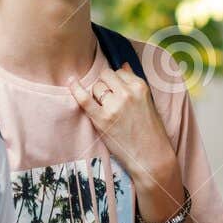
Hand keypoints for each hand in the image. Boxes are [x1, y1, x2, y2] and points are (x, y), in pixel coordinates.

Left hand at [68, 67, 174, 185]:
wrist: (151, 157)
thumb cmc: (151, 131)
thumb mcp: (148, 102)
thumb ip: (134, 84)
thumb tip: (123, 65)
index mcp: (140, 86)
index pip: (119, 72)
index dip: (115, 81)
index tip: (116, 90)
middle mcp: (127, 93)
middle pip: (105, 76)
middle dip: (105, 84)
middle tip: (109, 101)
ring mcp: (113, 106)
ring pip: (96, 87)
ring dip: (97, 94)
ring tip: (106, 109)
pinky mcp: (102, 119)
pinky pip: (84, 98)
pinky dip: (76, 88)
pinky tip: (71, 81)